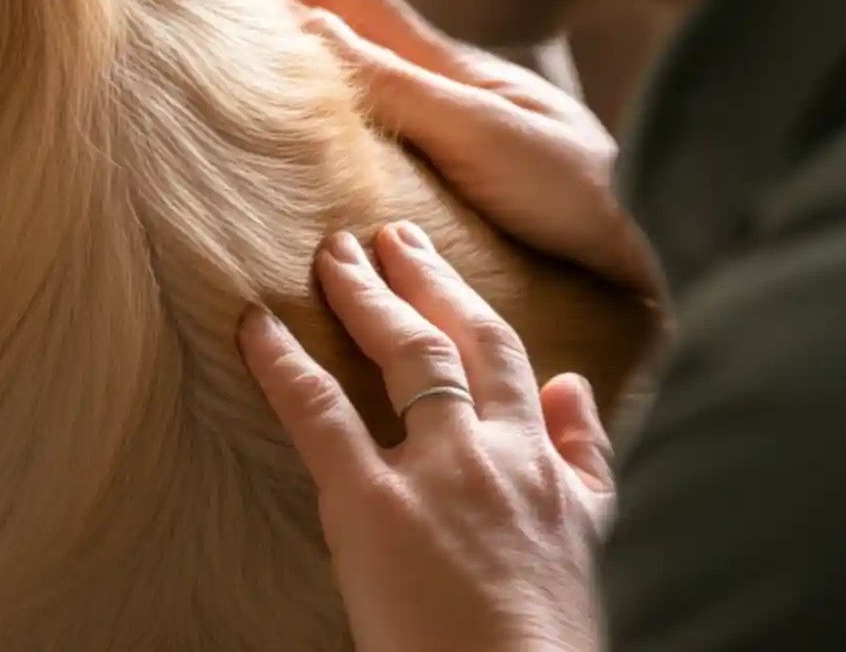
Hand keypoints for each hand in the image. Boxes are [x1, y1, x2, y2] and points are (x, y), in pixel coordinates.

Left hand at [238, 222, 609, 651]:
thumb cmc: (547, 633)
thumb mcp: (590, 536)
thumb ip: (586, 458)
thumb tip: (575, 383)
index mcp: (544, 461)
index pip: (507, 356)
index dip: (466, 302)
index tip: (433, 268)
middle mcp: (496, 451)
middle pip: (459, 337)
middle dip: (421, 274)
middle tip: (382, 233)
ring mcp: (437, 474)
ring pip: (407, 354)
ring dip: (367, 293)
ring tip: (332, 253)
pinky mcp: (374, 507)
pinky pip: (322, 414)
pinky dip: (284, 363)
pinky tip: (255, 326)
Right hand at [272, 0, 660, 295]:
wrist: (653, 247)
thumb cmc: (582, 188)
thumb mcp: (479, 131)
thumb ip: (393, 84)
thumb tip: (301, 33)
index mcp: (439, 63)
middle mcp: (437, 88)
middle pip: (341, 30)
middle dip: (276, 25)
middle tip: (208, 54)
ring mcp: (445, 131)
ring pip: (355, 86)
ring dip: (299, 82)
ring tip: (240, 107)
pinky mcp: (451, 180)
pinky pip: (375, 139)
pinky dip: (331, 134)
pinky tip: (307, 167)